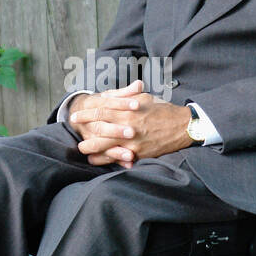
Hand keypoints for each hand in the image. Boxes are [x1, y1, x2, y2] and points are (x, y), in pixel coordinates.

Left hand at [69, 78, 192, 166]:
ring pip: (107, 145)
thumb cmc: (162, 110)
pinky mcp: (139, 153)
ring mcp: (134, 141)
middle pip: (101, 128)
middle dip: (85, 129)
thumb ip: (126, 97)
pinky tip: (96, 160)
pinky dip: (106, 159)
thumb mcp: (144, 98)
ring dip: (92, 147)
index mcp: (130, 109)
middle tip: (74, 130)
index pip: (102, 110)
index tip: (75, 115)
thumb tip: (111, 95)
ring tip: (82, 148)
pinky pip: (118, 157)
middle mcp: (129, 125)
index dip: (86, 113)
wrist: (182, 126)